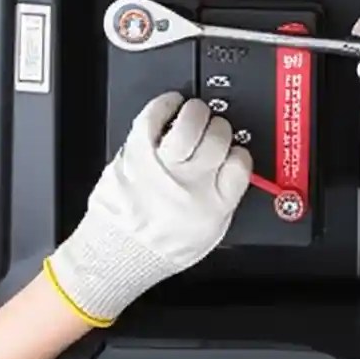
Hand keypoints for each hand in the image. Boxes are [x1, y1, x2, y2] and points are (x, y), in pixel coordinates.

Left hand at [45, 92, 252, 325]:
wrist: (119, 254)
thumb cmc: (159, 248)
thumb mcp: (209, 233)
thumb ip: (223, 198)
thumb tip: (231, 169)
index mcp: (213, 203)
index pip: (240, 163)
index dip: (237, 151)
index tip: (231, 151)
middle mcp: (190, 182)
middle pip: (218, 137)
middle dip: (219, 128)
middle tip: (212, 130)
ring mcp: (162, 164)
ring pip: (190, 122)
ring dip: (195, 112)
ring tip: (192, 114)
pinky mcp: (136, 152)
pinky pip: (153, 117)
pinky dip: (164, 104)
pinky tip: (169, 106)